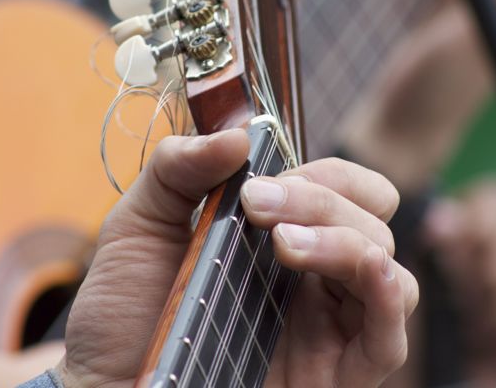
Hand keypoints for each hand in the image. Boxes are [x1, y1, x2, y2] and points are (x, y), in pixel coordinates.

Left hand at [54, 130, 418, 387]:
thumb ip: (179, 167)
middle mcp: (313, 279)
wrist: (105, 385)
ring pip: (386, 267)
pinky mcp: (334, 377)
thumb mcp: (139, 225)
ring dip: (346, 240)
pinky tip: (361, 270)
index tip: (256, 185)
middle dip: (319, 202)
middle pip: (368, 220)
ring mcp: (327, 328)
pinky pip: (390, 337)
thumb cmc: (124, 313)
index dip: (317, 174)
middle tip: (258, 208)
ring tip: (282, 246)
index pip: (341, 188)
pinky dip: (388, 294)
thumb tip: (239, 133)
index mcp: (280, 236)